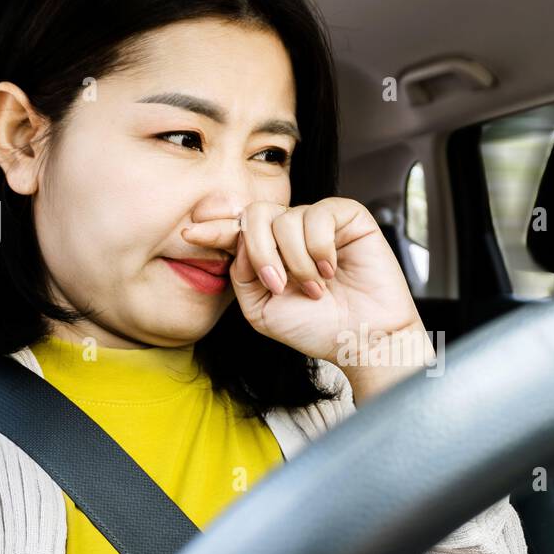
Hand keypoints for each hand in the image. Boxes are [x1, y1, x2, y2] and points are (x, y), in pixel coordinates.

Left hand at [183, 197, 434, 402]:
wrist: (362, 339)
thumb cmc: (317, 329)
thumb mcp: (262, 310)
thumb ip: (241, 275)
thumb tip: (239, 241)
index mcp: (268, 253)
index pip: (237, 229)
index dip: (214, 227)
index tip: (191, 234)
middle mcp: (291, 234)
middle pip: (256, 215)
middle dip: (260, 250)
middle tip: (278, 284)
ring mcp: (319, 223)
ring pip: (287, 219)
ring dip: (296, 261)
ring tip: (315, 287)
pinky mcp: (348, 217)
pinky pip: (319, 215)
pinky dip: (320, 247)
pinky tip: (331, 269)